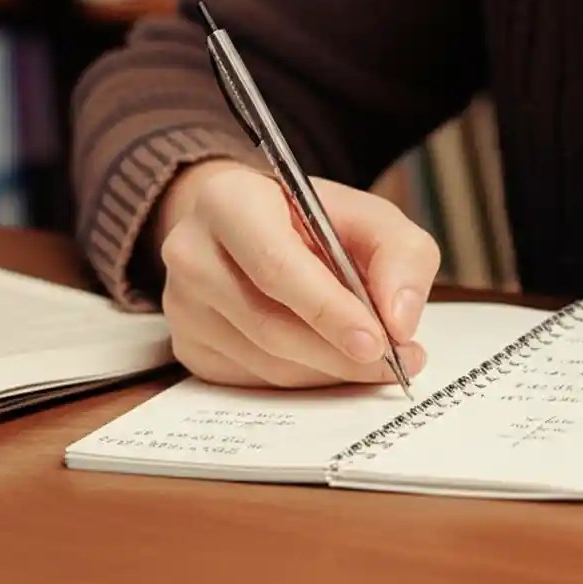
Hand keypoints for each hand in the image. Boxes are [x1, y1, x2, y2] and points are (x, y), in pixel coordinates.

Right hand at [153, 158, 439, 388]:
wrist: (246, 229)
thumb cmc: (309, 221)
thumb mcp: (367, 216)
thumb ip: (400, 255)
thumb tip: (400, 321)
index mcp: (228, 201)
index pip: (276, 265)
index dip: (328, 310)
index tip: (379, 342)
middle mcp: (191, 252)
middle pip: (269, 324)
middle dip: (339, 353)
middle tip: (395, 362)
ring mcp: (181, 305)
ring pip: (266, 363)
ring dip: (328, 371)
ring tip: (373, 361)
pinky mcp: (187, 346)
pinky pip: (254, 382)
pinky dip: (304, 381)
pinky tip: (328, 361)